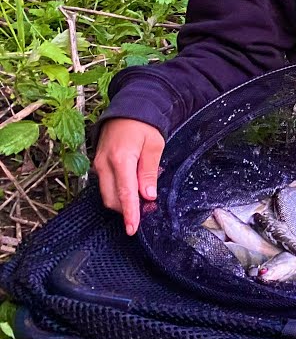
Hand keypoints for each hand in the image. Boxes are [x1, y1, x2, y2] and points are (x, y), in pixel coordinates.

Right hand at [93, 118, 164, 235]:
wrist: (128, 109)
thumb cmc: (144, 126)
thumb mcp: (154, 146)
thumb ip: (149, 172)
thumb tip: (147, 195)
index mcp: (121, 159)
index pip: (125, 193)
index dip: (130, 213)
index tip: (133, 229)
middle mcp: (105, 164)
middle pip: (112, 198)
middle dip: (126, 210)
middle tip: (145, 213)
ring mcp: (98, 165)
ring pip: (107, 194)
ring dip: (122, 202)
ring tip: (141, 202)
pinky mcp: (98, 164)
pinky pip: (106, 185)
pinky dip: (117, 192)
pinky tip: (131, 191)